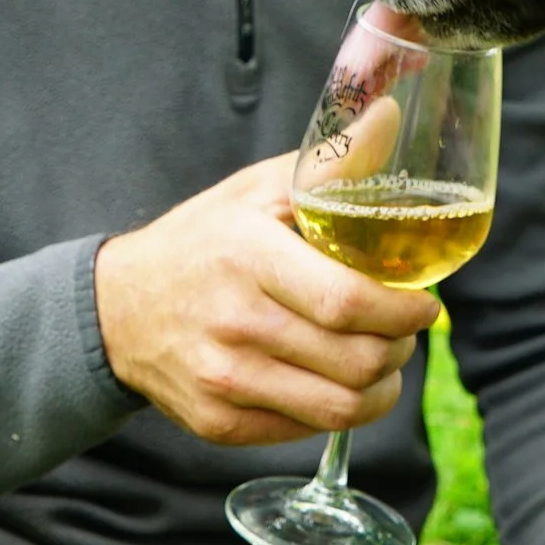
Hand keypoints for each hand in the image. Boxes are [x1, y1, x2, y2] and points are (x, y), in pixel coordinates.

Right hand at [94, 153, 441, 446]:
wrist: (118, 307)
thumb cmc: (203, 241)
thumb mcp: (258, 189)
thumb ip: (332, 160)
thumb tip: (391, 114)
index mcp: (249, 256)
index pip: (348, 303)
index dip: (404, 312)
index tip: (426, 304)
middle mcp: (234, 324)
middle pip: (355, 362)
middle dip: (401, 349)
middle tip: (406, 331)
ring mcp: (223, 380)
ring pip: (339, 409)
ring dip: (382, 389)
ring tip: (384, 362)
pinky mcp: (218, 423)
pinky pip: (306, 430)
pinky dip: (338, 410)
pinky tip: (337, 381)